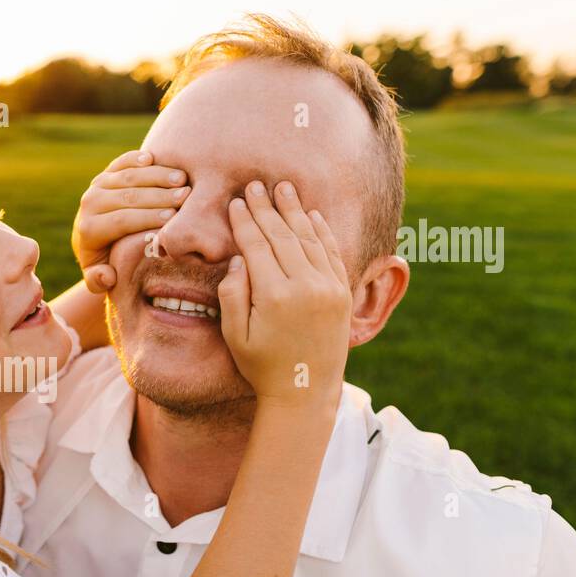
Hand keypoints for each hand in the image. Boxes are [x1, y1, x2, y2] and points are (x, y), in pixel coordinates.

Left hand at [72, 150, 189, 292]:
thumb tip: (107, 276)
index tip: (173, 217)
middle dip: (159, 195)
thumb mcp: (98, 278)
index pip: (121, 220)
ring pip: (128, 176)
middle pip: (128, 195)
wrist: (91, 239)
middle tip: (185, 196)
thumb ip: (98, 281)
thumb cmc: (105, 261)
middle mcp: (90, 203)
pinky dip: (138, 158)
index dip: (147, 217)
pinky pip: (123, 162)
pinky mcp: (106, 172)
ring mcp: (97, 185)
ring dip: (157, 175)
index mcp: (89, 229)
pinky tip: (156, 158)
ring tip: (182, 179)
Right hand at [215, 180, 352, 409]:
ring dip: (295, 211)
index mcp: (274, 296)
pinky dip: (322, 231)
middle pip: (282, 236)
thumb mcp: (235, 336)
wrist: (305, 390)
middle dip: (267, 208)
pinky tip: (311, 215)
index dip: (245, 222)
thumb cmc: (262, 366)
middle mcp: (305, 286)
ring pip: (309, 239)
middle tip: (256, 185)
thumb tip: (238, 259)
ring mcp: (328, 288)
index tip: (236, 203)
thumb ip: (233, 295)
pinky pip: (332, 253)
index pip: (257, 246)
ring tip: (283, 189)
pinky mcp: (342, 293)